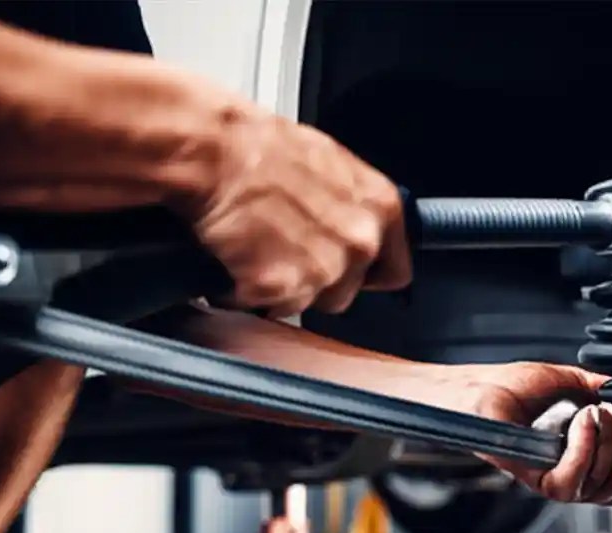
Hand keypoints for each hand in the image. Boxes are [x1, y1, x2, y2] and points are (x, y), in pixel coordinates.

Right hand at [185, 107, 410, 317]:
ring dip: (281, 288)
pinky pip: (265, 305)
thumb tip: (353, 226)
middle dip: (317, 282)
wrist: (215, 151)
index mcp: (381, 210)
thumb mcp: (332, 164)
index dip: (367, 274)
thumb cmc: (264, 147)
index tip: (352, 273)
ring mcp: (321, 269)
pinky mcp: (278, 287)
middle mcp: (359, 243)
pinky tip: (237, 257)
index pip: (396, 271)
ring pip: (305, 303)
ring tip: (258, 248)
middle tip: (286, 250)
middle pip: (346, 293)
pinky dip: (247, 290)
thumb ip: (353, 207)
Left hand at [445, 362, 611, 504]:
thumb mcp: (572, 382)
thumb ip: (605, 387)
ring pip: (609, 481)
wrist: (476, 390)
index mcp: (599, 461)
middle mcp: (585, 479)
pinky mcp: (538, 482)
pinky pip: (573, 480)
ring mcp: (562, 483)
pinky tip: (579, 421)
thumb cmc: (512, 388)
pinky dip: (584, 446)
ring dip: (609, 438)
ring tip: (591, 410)